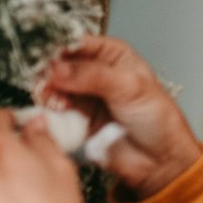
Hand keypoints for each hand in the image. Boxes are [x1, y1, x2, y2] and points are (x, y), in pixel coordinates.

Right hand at [39, 34, 199, 200]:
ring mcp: (84, 96)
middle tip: (48, 81)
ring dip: (50, 93)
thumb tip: (59, 68)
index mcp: (111, 55)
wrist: (158, 160)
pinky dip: (51, 111)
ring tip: (56, 100)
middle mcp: (95, 72)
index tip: (44, 56)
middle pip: (60, 65)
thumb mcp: (128, 87)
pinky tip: (56, 112)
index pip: (78, 42)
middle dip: (51, 72)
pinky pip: (55, 111)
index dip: (59, 47)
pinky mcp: (77, 119)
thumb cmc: (158, 119)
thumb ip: (92, 75)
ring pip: (54, 88)